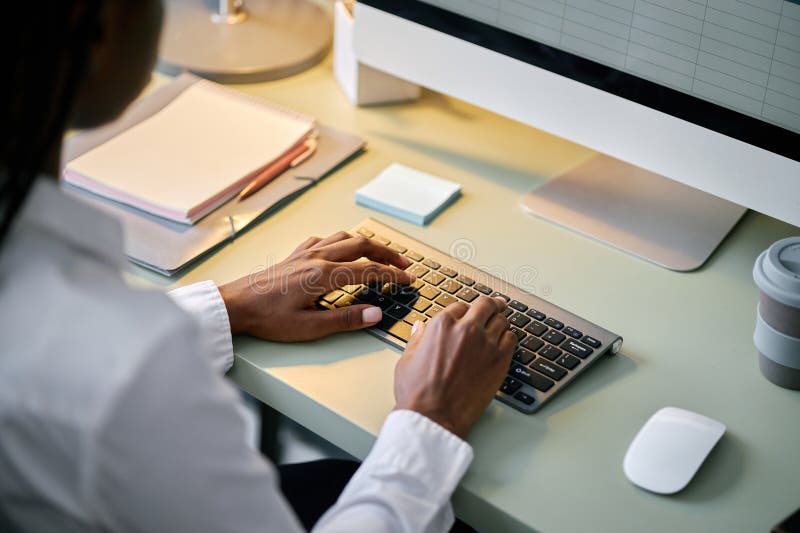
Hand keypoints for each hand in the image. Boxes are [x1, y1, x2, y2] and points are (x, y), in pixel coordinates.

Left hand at [218, 232, 414, 341]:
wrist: (235, 305)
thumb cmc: (268, 319)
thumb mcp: (309, 327)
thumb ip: (345, 320)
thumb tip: (376, 314)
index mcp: (324, 275)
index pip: (369, 270)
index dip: (393, 275)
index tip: (409, 280)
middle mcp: (317, 258)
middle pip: (362, 245)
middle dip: (387, 253)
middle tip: (404, 264)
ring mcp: (305, 253)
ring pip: (344, 237)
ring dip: (367, 244)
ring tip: (380, 255)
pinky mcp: (295, 255)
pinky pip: (325, 239)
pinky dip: (341, 241)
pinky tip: (341, 250)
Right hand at [393, 296, 515, 438]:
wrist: (434, 417)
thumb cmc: (418, 393)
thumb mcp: (407, 360)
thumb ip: (417, 339)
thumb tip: (420, 327)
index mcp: (441, 325)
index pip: (459, 306)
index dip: (464, 310)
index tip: (468, 313)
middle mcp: (466, 329)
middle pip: (485, 305)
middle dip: (491, 304)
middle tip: (497, 304)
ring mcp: (486, 343)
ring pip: (501, 320)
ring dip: (499, 321)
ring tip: (500, 323)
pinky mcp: (500, 360)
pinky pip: (511, 339)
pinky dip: (508, 338)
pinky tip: (504, 342)